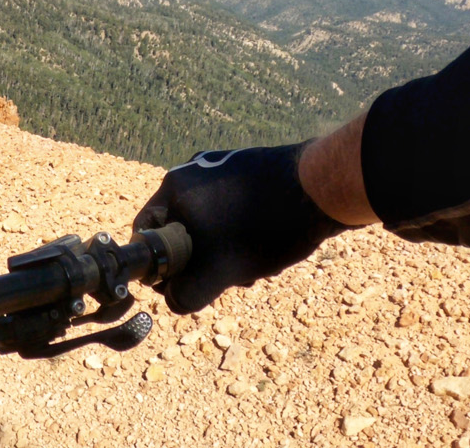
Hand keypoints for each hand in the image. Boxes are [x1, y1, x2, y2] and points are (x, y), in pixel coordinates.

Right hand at [132, 143, 346, 313]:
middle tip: (226, 278)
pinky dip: (239, 230)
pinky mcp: (245, 169)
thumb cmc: (266, 227)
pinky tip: (267, 244)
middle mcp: (189, 172)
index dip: (158, 267)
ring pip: (206, 222)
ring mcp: (218, 167)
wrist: (324, 188)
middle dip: (199, 261)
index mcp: (173, 190)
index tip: (183, 284)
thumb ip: (188, 293)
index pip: (146, 234)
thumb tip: (174, 302)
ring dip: (223, 249)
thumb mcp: (221, 270)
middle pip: (177, 230)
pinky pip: (228, 207)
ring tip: (254, 266)